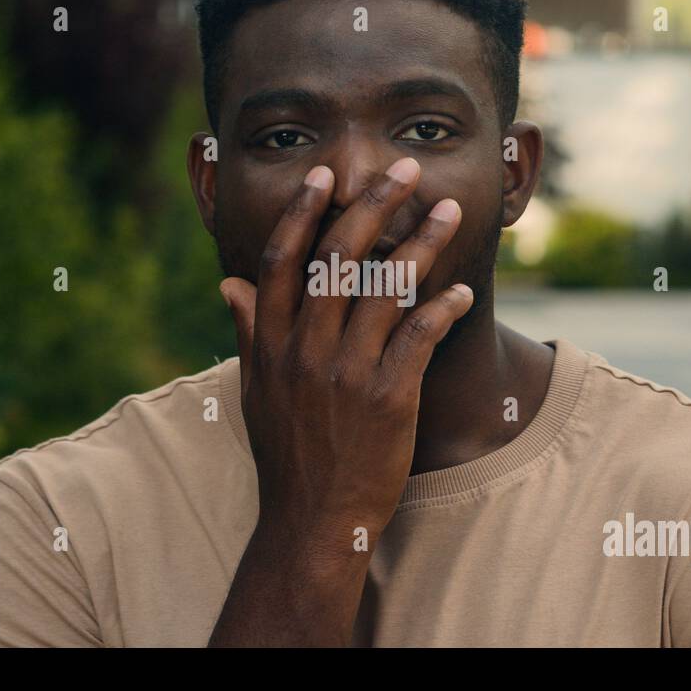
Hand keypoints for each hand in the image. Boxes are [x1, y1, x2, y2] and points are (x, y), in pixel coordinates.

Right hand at [220, 156, 472, 566]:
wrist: (312, 520)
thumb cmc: (286, 453)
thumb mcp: (255, 391)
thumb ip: (248, 331)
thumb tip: (229, 284)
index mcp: (270, 345)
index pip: (282, 261)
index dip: (303, 213)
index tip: (324, 175)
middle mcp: (304, 351)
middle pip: (338, 260)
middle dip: (373, 206)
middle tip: (402, 170)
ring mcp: (346, 373)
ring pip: (385, 289)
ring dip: (422, 244)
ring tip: (449, 211)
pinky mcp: (388, 398)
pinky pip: (420, 337)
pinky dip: (443, 308)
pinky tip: (461, 291)